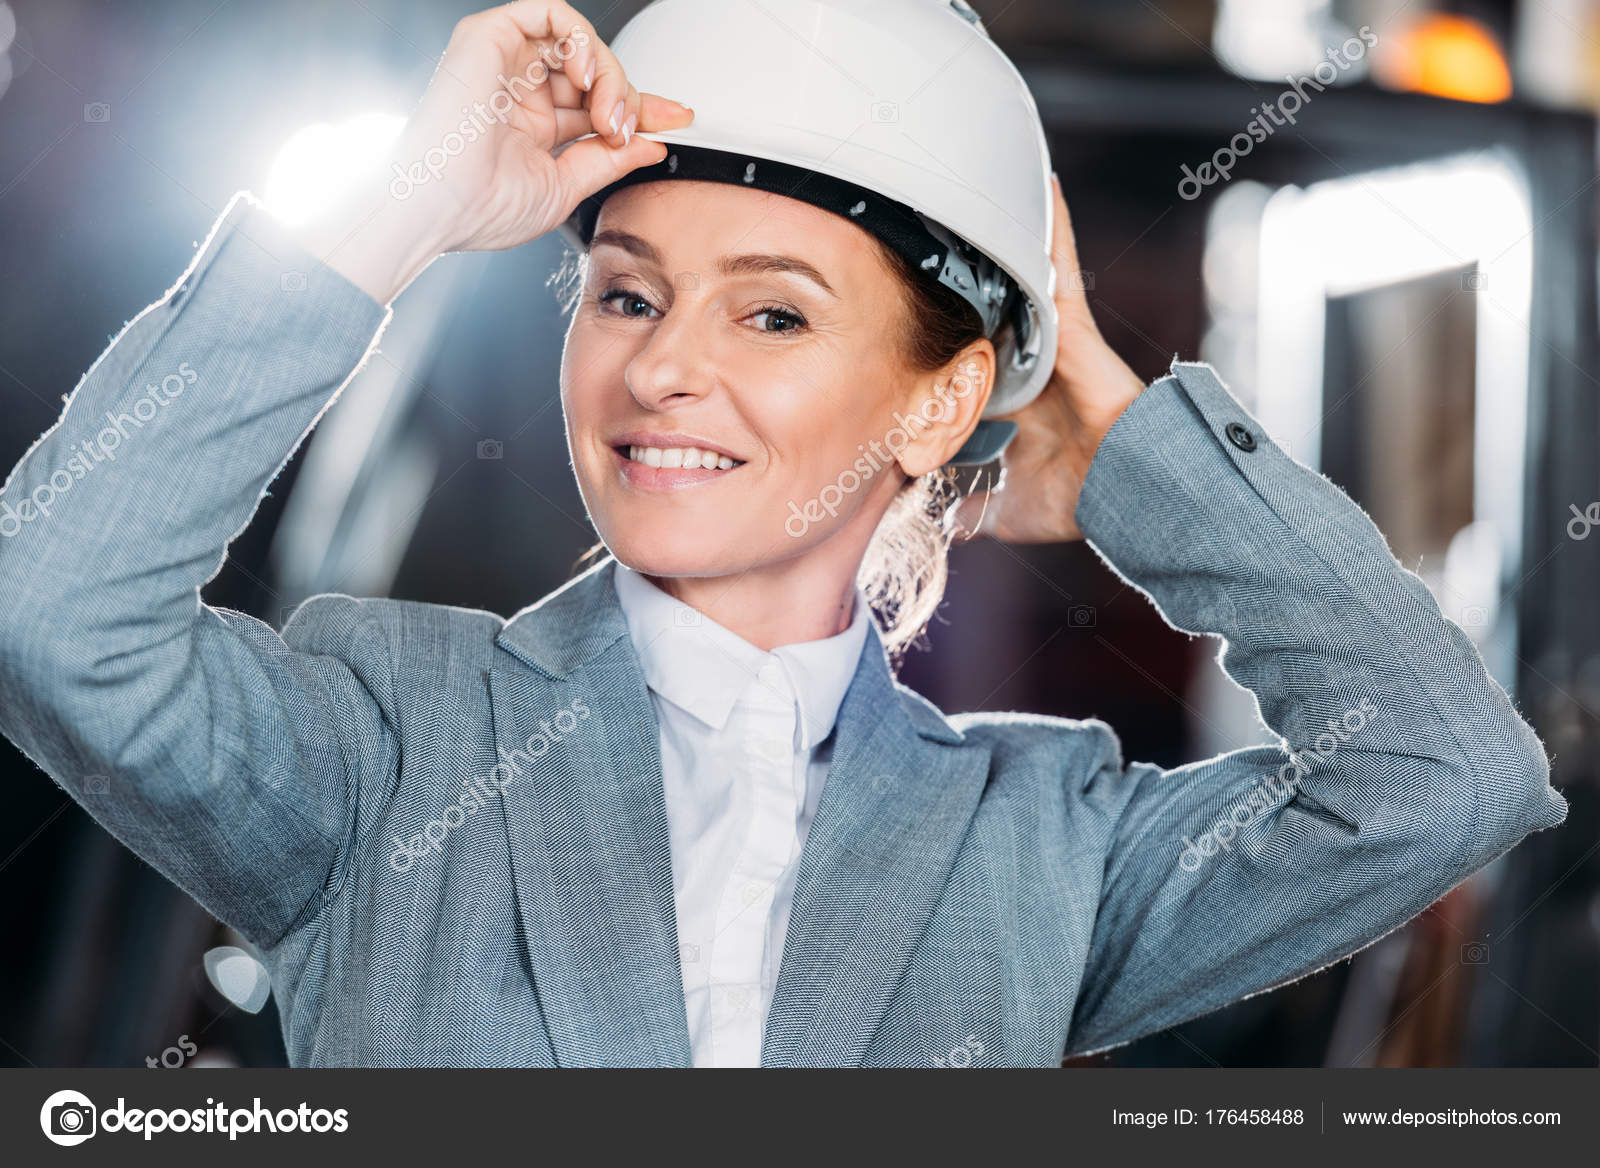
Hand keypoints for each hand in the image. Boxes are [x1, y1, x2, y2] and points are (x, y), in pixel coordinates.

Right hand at [285, 0, 692, 303]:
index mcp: (535, 128)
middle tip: (630, 129)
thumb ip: (610, 160)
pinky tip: (587, 75)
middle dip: (628, 97)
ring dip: (608, 74)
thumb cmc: (485, 207)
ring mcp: (506, 63)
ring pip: (580, 44)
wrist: (442, 205)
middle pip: (596, 74)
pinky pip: (551, 14)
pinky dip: (580, 38)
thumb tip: (653, 145)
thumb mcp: (567, 187)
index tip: (677, 120)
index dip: (641, 108)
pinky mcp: (490, 36)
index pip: (598, 105)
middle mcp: (521, 92)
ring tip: (607, 114)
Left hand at [953, 175, 1145, 543]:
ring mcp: (1049, 339)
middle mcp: (1026, 361)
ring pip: (1016, 277)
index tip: (899, 314)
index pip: (964, 359)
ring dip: (1001, 233)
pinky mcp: (1072, 324)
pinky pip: (1060, 265)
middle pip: (983, 308)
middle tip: (919, 227)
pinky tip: (1043, 180)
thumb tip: (941, 526)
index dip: (937, 338)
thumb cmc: (1079, 499)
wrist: (1127, 492)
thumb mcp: (1006, 509)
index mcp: (1008, 398)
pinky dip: (1054, 224)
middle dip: (959, 273)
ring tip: (970, 182)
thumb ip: (972, 511)